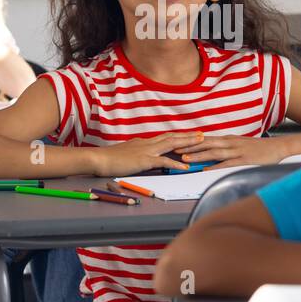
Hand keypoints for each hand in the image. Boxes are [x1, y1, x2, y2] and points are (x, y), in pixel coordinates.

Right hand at [92, 132, 209, 176]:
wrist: (98, 159)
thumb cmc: (108, 159)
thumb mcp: (126, 154)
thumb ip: (136, 154)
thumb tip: (143, 158)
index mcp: (143, 142)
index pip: (165, 137)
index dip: (178, 135)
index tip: (190, 134)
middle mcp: (147, 143)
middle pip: (172, 137)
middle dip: (188, 136)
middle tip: (202, 134)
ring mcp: (146, 151)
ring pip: (171, 144)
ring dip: (187, 143)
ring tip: (201, 142)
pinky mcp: (144, 161)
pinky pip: (163, 162)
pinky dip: (175, 164)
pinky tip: (185, 167)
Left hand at [175, 134, 282, 168]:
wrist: (279, 147)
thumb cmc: (260, 149)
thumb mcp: (241, 146)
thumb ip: (228, 149)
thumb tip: (214, 154)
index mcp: (228, 139)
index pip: (205, 139)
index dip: (190, 141)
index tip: (177, 143)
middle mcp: (230, 143)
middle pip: (205, 143)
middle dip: (188, 146)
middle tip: (173, 149)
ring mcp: (237, 151)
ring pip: (213, 152)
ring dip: (197, 155)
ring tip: (184, 158)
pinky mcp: (244, 160)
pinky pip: (226, 163)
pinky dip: (214, 166)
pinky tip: (205, 170)